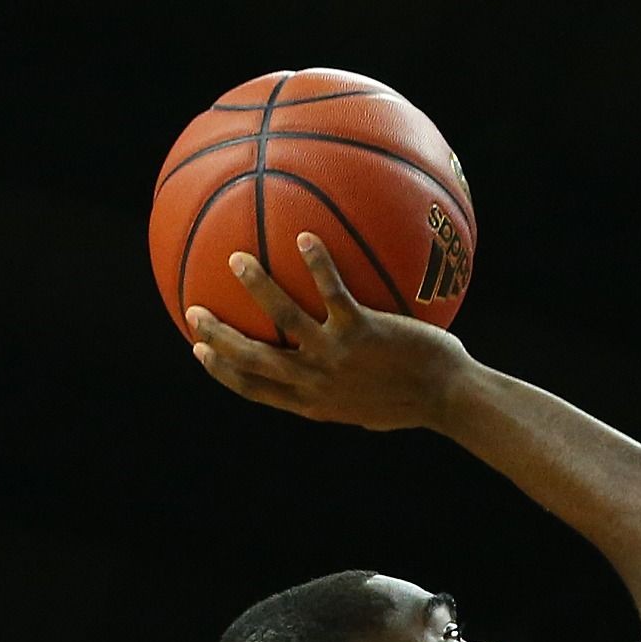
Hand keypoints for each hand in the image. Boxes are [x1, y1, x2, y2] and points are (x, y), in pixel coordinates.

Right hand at [187, 236, 475, 430]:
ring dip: (257, 287)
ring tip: (237, 260)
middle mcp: (318, 383)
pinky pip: (332, 290)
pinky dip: (317, 263)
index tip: (200, 350)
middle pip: (253, 359)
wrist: (447, 399)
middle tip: (193, 311)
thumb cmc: (411, 400)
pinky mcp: (363, 332)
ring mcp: (338, 356)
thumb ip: (336, 387)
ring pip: (283, 318)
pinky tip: (306, 236)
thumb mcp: (365, 406)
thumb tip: (321, 368)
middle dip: (219, 335)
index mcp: (313, 403)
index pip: (255, 390)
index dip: (223, 371)